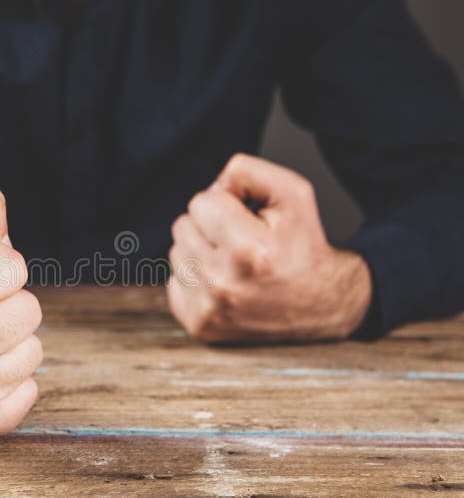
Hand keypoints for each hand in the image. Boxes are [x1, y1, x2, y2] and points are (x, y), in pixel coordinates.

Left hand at [168, 154, 371, 342]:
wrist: (323, 305)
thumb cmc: (304, 245)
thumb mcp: (292, 193)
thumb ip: (246, 172)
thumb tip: (211, 186)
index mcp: (249, 250)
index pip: (200, 202)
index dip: (225, 204)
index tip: (249, 220)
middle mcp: (225, 284)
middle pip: (182, 227)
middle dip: (210, 227)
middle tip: (243, 242)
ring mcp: (210, 310)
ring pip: (176, 253)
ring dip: (202, 252)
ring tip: (236, 263)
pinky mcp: (200, 326)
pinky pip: (175, 282)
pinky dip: (196, 279)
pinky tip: (226, 283)